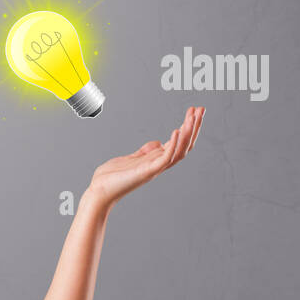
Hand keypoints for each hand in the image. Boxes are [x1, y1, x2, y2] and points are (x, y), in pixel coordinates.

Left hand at [86, 105, 204, 209]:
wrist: (99, 191)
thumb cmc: (112, 176)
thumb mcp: (132, 158)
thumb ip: (145, 151)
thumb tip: (157, 143)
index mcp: (156, 160)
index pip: (179, 142)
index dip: (188, 127)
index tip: (194, 111)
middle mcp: (159, 164)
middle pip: (185, 145)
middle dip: (194, 127)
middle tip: (201, 109)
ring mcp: (155, 168)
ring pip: (180, 151)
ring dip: (188, 134)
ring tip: (194, 117)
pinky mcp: (147, 171)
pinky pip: (166, 158)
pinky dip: (173, 144)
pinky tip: (177, 130)